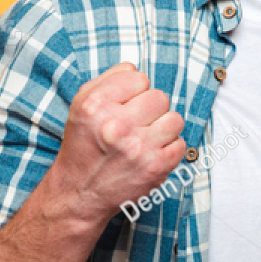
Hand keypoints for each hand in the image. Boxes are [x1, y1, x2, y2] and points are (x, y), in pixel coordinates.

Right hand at [47, 62, 185, 224]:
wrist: (79, 193)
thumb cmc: (84, 146)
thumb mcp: (82, 106)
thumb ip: (108, 80)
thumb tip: (135, 67)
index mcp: (95, 105)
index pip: (138, 77)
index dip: (134, 92)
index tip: (124, 106)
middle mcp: (116, 125)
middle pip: (160, 97)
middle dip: (150, 110)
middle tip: (135, 125)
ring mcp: (138, 147)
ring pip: (175, 119)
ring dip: (163, 129)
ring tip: (145, 139)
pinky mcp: (156, 167)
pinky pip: (181, 144)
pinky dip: (169, 150)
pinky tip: (150, 155)